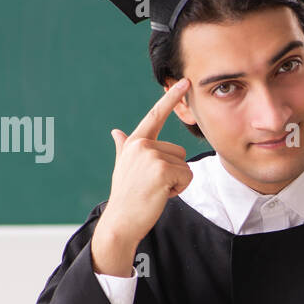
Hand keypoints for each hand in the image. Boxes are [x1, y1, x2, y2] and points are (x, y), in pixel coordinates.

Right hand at [93, 78, 193, 274]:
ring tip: (156, 190)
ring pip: (185, 165)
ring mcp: (151, 156)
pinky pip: (187, 176)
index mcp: (135, 142)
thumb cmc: (126, 195)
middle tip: (154, 185)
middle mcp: (142, 144)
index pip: (156, 115)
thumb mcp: (123, 167)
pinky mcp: (162, 170)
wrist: (121, 221)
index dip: (171, 98)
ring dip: (177, 181)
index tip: (185, 81)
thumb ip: (124, 147)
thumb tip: (116, 132)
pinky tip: (162, 195)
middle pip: (180, 151)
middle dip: (174, 171)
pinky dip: (179, 189)